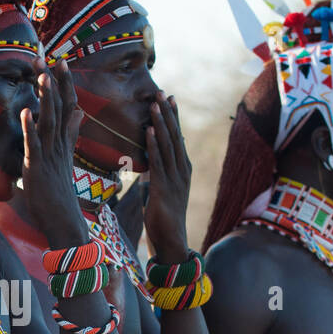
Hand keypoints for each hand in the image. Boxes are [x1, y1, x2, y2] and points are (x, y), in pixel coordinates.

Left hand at [20, 59, 86, 248]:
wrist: (64, 222)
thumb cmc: (60, 194)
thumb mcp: (65, 158)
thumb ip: (71, 134)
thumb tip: (78, 114)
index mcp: (64, 142)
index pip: (68, 106)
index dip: (64, 84)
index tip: (60, 61)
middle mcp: (59, 145)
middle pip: (60, 108)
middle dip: (55, 82)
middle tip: (51, 57)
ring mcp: (50, 156)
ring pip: (49, 121)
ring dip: (46, 98)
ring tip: (42, 75)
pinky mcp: (38, 168)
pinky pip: (34, 145)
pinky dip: (30, 128)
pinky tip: (26, 112)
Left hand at [143, 93, 191, 262]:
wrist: (172, 241)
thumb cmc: (165, 217)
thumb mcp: (164, 189)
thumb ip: (161, 172)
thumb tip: (155, 158)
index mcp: (183, 169)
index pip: (178, 138)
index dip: (174, 117)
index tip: (170, 98)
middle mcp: (182, 171)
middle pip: (175, 136)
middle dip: (168, 114)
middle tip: (162, 92)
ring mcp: (174, 179)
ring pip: (167, 145)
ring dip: (161, 123)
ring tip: (156, 104)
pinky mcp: (163, 189)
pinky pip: (158, 162)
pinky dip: (154, 145)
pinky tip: (149, 130)